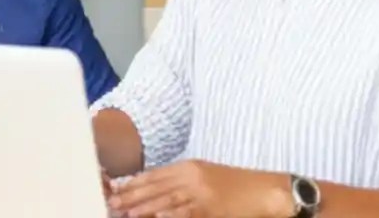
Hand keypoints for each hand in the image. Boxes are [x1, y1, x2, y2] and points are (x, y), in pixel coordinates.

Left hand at [107, 161, 290, 217]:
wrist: (266, 190)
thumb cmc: (235, 185)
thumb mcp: (205, 175)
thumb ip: (181, 180)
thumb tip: (155, 192)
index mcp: (188, 166)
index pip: (154, 174)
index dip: (134, 183)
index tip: (116, 190)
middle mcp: (192, 176)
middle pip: (157, 187)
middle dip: (133, 196)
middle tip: (113, 203)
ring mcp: (203, 192)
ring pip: (168, 200)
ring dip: (145, 207)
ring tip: (127, 212)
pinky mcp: (214, 208)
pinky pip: (189, 213)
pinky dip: (173, 215)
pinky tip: (159, 217)